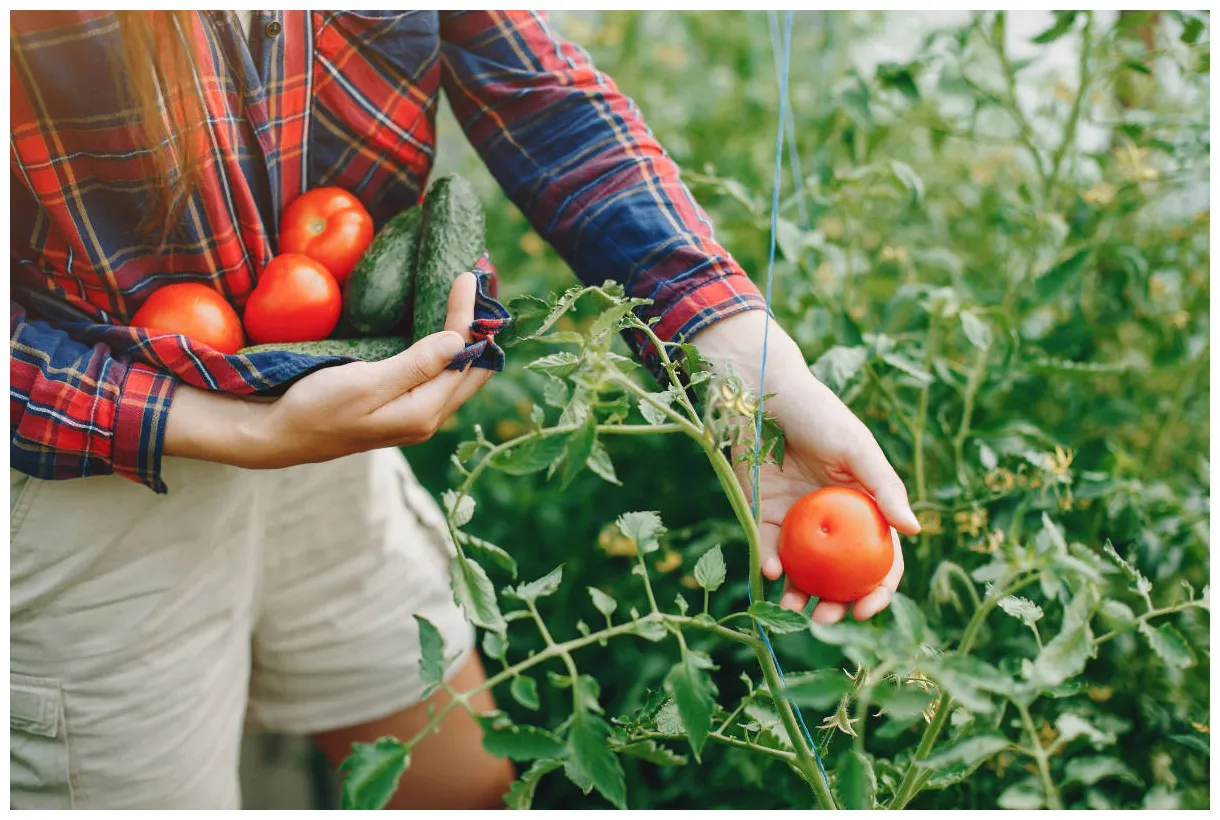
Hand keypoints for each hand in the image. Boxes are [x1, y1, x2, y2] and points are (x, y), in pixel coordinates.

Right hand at [165, 272, 492, 468]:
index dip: (469, 318)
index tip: (468, 277)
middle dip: (480, 329)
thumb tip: (459, 340)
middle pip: (471, 370)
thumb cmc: (316, 408)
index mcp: (423, 412)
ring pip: (456, 373)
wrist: (278, 435)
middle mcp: (426, 417)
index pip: (463, 359)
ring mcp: (414, 414)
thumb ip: (416, 365)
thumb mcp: (366, 384)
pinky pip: (437, 375)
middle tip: (484, 285)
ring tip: (471, 302)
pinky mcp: (400, 406)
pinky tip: (444, 329)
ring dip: (467, 339)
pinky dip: (447, 349)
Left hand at [691, 311, 920, 623]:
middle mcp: (834, 519)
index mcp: (865, 504)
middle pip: (841, 574)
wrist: (763, 395)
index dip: (880, 587)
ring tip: (795, 609)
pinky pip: (769, 548)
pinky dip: (771, 564)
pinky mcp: (764, 514)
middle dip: (838, 603)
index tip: (868, 608)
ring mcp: (799, 520)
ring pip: (804, 571)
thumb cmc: (818, 414)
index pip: (881, 556)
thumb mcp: (857, 447)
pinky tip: (773, 572)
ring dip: (801, 595)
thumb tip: (915, 531)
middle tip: (828, 618)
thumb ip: (885, 487)